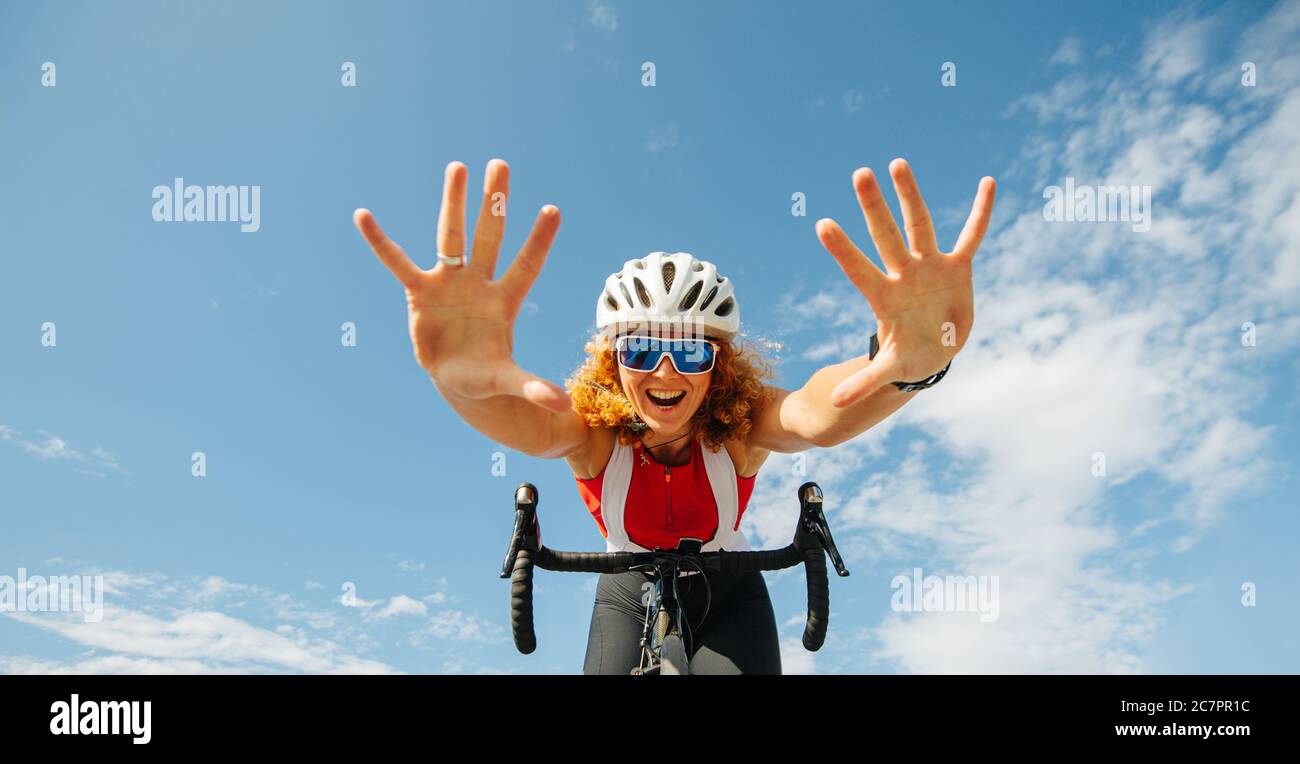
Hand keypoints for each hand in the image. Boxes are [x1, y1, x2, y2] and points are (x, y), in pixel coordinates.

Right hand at [353, 159, 571, 413]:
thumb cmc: (486, 375)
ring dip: (453, 203)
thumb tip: (562, 405)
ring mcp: (449, 283)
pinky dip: (381, 242)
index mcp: (504, 301)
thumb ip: (531, 386)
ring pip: (450, 236)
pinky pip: (397, 263)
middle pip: (488, 237)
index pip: (526, 266)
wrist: (456, 378)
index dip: (539, 241)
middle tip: (500, 164)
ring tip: (458, 166)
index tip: (554, 210)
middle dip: (494, 203)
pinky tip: (364, 216)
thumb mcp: (507, 381)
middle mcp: (478, 284)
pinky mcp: (419, 292)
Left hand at [815, 159, 995, 406]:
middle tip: (859, 172)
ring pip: (920, 223)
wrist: (936, 351)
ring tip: (897, 162)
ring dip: (910, 195)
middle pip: (886, 235)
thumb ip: (866, 381)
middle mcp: (904, 273)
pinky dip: (981, 212)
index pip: (858, 268)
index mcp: (885, 296)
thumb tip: (837, 404)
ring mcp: (930, 266)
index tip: (821, 224)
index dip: (842, 250)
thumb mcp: (891, 370)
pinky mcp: (958, 266)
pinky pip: (972, 235)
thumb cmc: (909, 357)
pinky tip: (988, 182)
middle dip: (874, 206)